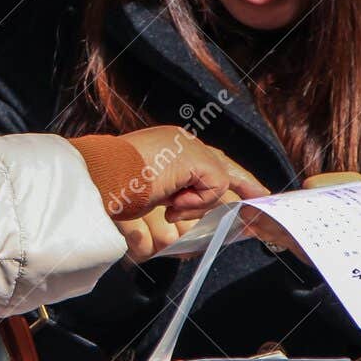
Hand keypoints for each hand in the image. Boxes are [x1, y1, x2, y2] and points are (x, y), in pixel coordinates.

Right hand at [120, 126, 268, 220]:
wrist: (97, 180)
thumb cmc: (111, 191)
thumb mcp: (148, 195)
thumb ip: (171, 198)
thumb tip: (190, 219)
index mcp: (167, 146)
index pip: (207, 161)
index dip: (229, 177)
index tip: (251, 191)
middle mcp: (180, 141)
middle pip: (221, 164)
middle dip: (243, 184)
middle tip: (263, 196)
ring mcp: (187, 146)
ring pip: (217, 181)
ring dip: (198, 206)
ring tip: (171, 209)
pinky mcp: (194, 156)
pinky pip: (214, 187)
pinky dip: (196, 203)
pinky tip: (172, 204)